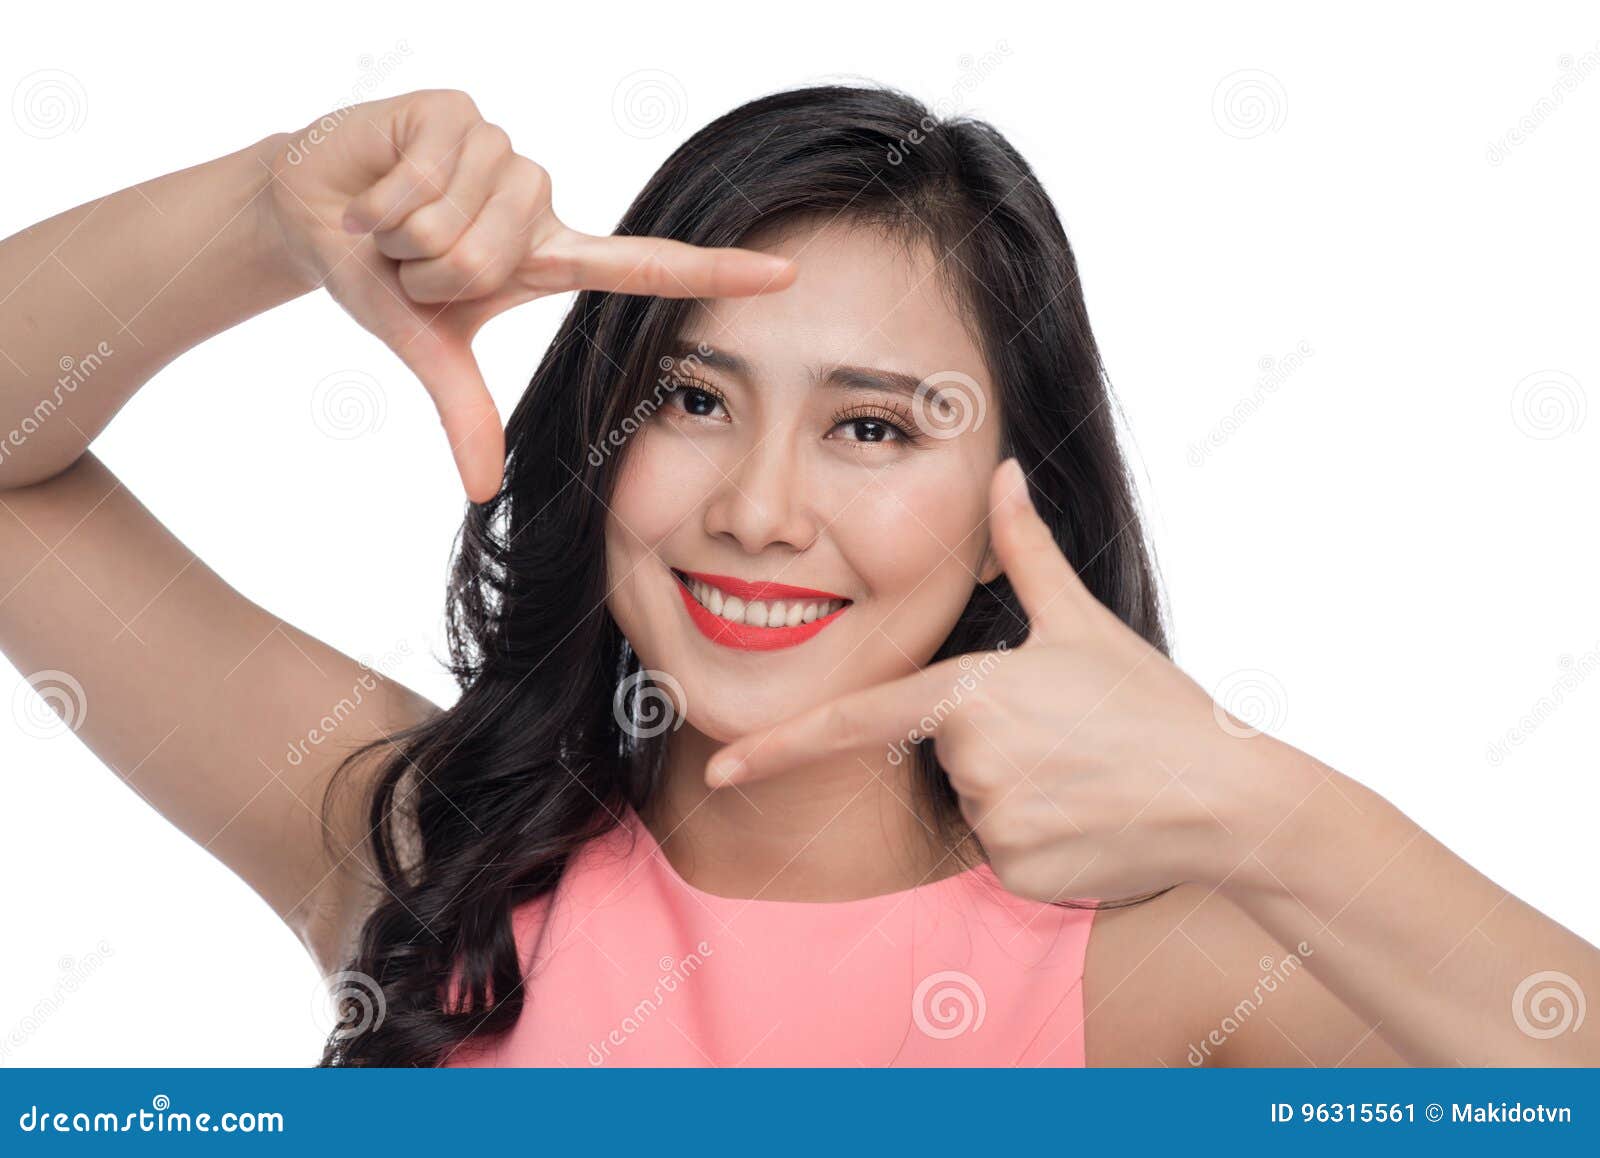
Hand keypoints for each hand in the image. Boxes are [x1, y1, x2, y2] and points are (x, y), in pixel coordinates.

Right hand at [263, 89, 795, 501]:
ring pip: (460, 223)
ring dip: (404, 236)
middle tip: (410, 259)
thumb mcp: (427, 345)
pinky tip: (376, 191)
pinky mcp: (462, 113)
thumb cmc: (383, 276)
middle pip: (498, 258)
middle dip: (432, 272)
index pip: (648, 266)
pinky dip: (381, 203)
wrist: (312, 213)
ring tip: (394, 223)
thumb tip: (483, 491)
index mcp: (552, 257)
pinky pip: (422, 184)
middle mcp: (541, 201)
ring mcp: (505, 152)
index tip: (786, 275)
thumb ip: (463, 410)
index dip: (716, 273)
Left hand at [706, 458, 1308, 902]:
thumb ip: (1025, 551)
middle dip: (994, 749)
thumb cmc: (1153, 706)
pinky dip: (1041, 840)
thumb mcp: (1082, 623)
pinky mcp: (1019, 872)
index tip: (720, 769)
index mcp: (970, 692)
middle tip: (1069, 741)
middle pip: (945, 757)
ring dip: (1021, 795)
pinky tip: (1091, 820)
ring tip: (1088, 777)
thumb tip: (1002, 471)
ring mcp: (993, 820)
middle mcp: (969, 758)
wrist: (1228, 798)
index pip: (853, 721)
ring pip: (977, 807)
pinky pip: (1006, 853)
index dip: (778, 747)